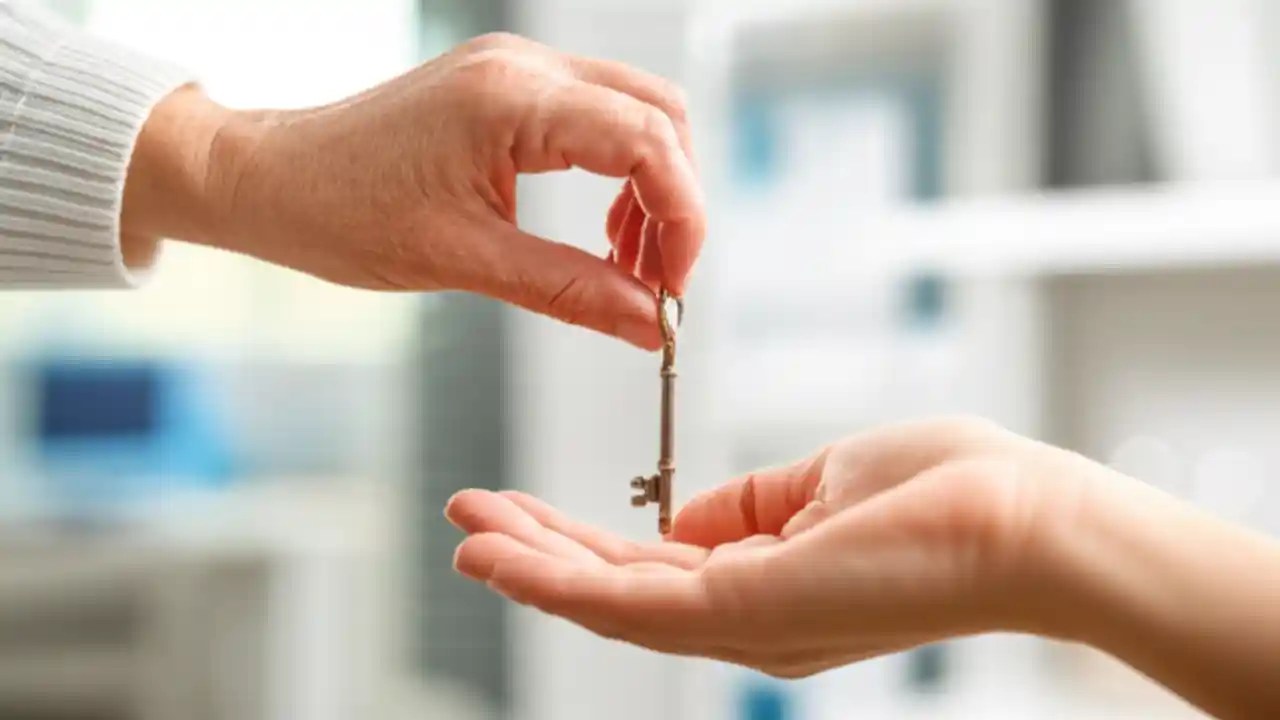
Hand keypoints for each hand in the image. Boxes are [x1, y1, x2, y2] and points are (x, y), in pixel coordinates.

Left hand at [123, 33, 702, 349]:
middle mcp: (522, 66)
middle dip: (674, 201)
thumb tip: (649, 323)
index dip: (681, 217)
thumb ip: (572, 291)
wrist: (268, 179)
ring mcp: (515, 70)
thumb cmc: (338, 210)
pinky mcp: (505, 88)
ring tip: (627, 264)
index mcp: (512, 98)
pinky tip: (597, 231)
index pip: (647, 140)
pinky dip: (614, 175)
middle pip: (658, 115)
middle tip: (658, 278)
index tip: (674, 286)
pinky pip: (593, 119)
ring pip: (634, 113)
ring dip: (649, 189)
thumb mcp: (465, 261)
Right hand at [445, 417, 1093, 677]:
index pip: (649, 565)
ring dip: (529, 565)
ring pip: (606, 602)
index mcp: (766, 583)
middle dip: (536, 552)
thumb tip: (679, 522)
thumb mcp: (823, 481)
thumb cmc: (951, 491)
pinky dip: (555, 577)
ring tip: (465, 530)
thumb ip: (747, 507)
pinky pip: (627, 601)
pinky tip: (504, 551)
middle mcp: (745, 619)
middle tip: (468, 517)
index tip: (521, 505)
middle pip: (615, 589)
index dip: (578, 537)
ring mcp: (742, 623)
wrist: (1026, 517)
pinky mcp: (743, 614)